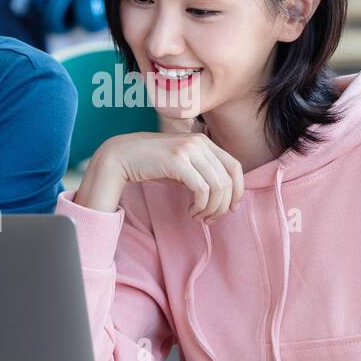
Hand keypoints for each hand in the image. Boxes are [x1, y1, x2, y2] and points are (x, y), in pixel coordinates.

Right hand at [74, 119, 243, 221]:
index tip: (231, 208)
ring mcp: (189, 150)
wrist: (122, 156)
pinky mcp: (177, 161)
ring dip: (212, 208)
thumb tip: (225, 196)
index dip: (238, 190)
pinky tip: (190, 211)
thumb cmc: (152, 164)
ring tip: (199, 217)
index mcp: (204, 141)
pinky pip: (202, 189)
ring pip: (218, 186)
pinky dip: (200, 206)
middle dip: (223, 205)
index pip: (235, 166)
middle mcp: (200, 142)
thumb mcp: (182, 166)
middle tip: (210, 218)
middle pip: (228, 180)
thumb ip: (203, 173)